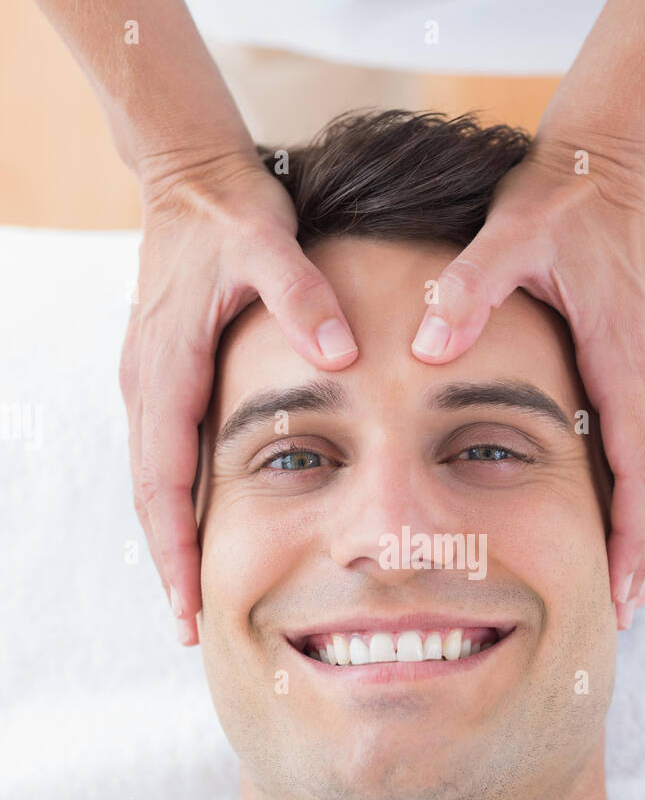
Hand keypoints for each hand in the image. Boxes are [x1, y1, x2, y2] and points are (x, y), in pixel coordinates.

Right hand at [119, 149, 357, 643]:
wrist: (191, 172)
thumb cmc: (231, 210)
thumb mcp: (268, 242)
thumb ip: (302, 295)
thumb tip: (339, 355)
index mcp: (168, 365)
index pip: (163, 479)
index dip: (174, 547)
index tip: (188, 604)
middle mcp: (150, 382)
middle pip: (152, 496)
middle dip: (169, 564)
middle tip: (192, 627)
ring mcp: (153, 380)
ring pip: (157, 480)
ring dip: (173, 539)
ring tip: (197, 596)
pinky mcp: (167, 375)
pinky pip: (169, 453)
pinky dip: (180, 501)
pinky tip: (207, 529)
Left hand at [410, 131, 644, 627]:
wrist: (603, 158)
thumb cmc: (554, 198)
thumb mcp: (507, 233)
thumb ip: (467, 289)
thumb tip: (427, 348)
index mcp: (620, 350)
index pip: (638, 462)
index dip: (629, 528)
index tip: (617, 583)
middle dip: (642, 550)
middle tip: (623, 611)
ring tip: (627, 587)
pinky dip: (643, 493)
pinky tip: (622, 520)